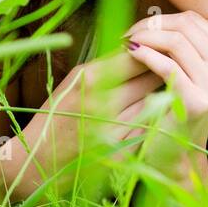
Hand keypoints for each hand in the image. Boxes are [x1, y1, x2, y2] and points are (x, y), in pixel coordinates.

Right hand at [0, 51, 167, 203]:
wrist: (37, 160)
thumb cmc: (56, 114)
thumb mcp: (74, 81)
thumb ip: (106, 64)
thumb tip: (140, 46)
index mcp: (89, 79)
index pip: (137, 57)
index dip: (152, 53)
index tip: (159, 51)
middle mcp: (102, 103)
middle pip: (150, 79)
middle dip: (162, 73)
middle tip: (171, 70)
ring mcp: (112, 130)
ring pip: (155, 104)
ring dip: (162, 97)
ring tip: (166, 91)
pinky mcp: (120, 153)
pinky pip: (149, 129)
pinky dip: (154, 122)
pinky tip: (154, 118)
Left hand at [122, 10, 207, 148]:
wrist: (177, 147)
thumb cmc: (179, 101)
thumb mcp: (193, 65)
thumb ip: (188, 37)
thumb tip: (161, 12)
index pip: (195, 20)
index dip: (163, 19)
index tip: (141, 27)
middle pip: (186, 27)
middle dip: (151, 26)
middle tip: (128, 34)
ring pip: (176, 42)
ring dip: (145, 38)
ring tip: (126, 42)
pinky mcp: (198, 100)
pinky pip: (166, 65)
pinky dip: (144, 54)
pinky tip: (130, 52)